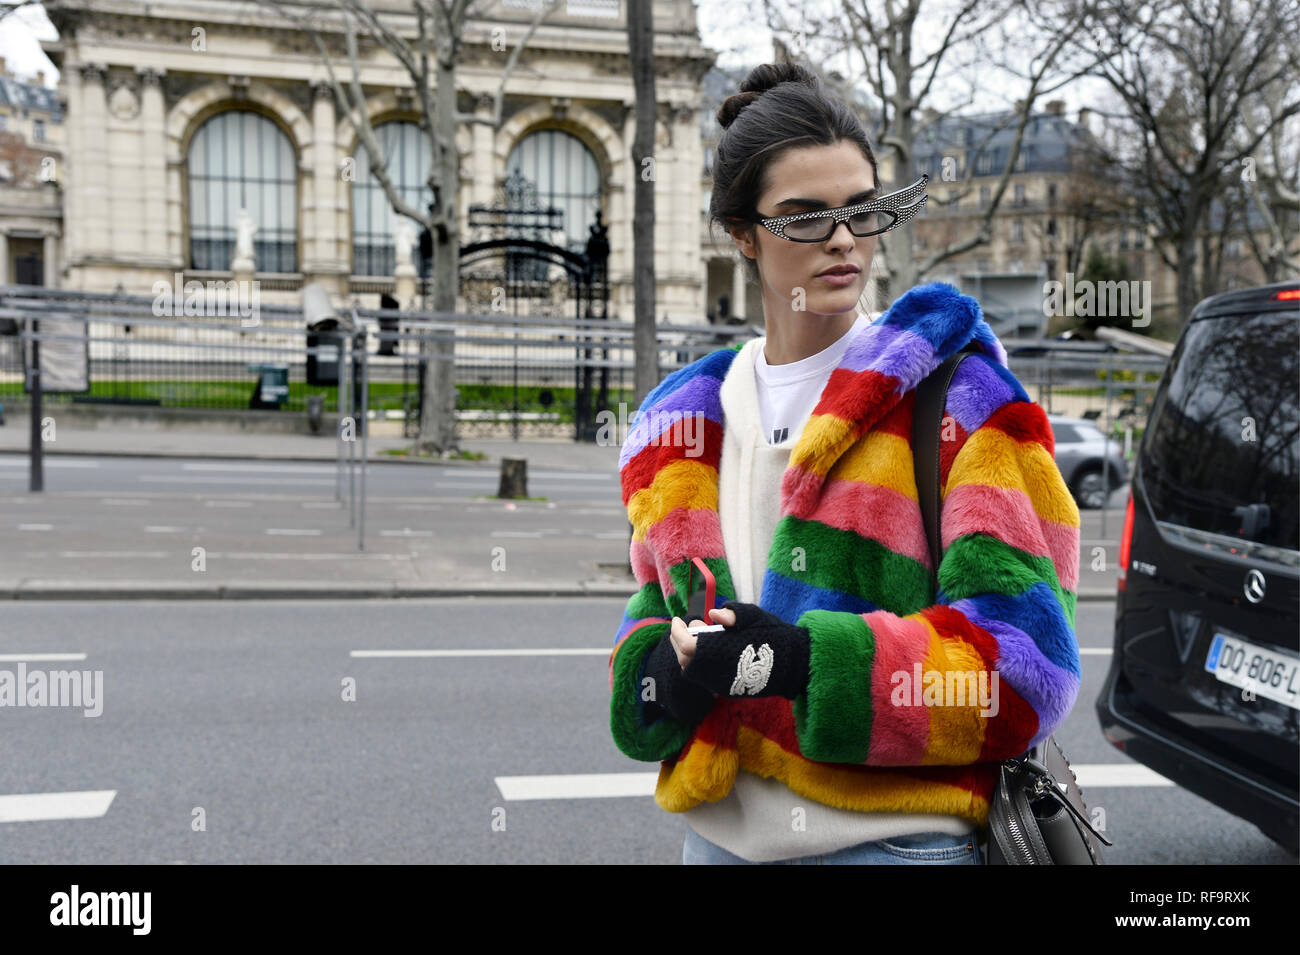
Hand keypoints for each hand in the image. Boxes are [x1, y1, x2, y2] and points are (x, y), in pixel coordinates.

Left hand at [679, 600, 810, 699]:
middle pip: (684, 659)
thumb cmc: (774, 636)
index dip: (678, 632)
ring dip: (688, 653)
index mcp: (721, 651)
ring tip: (699, 637)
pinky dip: (698, 663)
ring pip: (691, 671)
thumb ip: (733, 613)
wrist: (793, 664)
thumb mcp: (755, 617)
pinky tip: (708, 651)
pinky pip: (702, 678)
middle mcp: (717, 671)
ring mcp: (720, 684)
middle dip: (680, 641)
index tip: (678, 619)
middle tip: (687, 626)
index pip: (687, 645)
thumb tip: (713, 614)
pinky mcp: (726, 690)